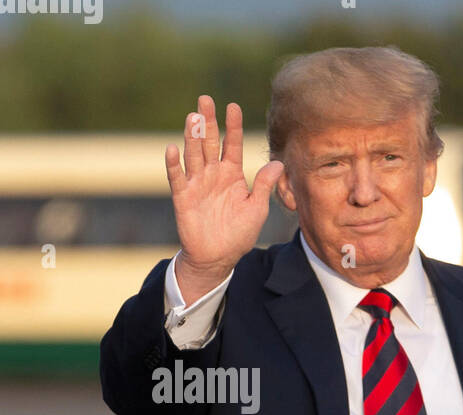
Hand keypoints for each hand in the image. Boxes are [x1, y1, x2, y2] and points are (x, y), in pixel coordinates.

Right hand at [165, 95, 282, 303]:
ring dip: (192, 137)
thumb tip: (279, 163)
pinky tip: (172, 148)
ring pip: (193, 155)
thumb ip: (263, 185)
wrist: (219, 256)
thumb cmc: (239, 232)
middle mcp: (212, 174)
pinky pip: (177, 178)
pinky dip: (174, 164)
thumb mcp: (257, 208)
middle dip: (208, 121)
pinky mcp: (183, 197)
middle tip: (205, 99)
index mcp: (231, 174)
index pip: (232, 145)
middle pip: (209, 142)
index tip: (232, 106)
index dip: (232, 126)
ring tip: (193, 117)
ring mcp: (196, 183)